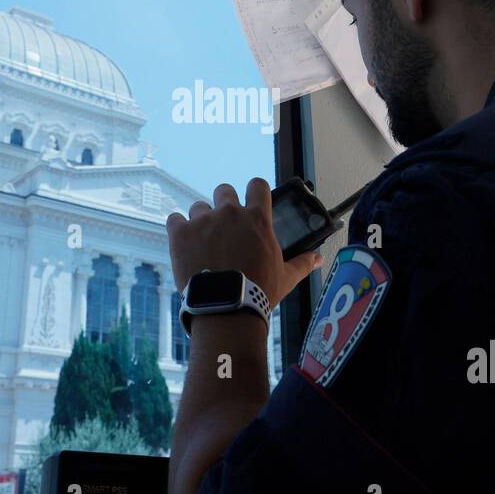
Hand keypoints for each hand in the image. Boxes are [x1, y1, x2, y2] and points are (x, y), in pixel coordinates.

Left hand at [165, 177, 322, 307]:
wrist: (226, 309)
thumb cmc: (259, 292)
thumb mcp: (286, 277)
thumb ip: (303, 262)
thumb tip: (319, 258)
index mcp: (257, 218)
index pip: (257, 184)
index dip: (253, 192)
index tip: (250, 202)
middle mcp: (229, 213)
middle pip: (224, 190)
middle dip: (224, 204)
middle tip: (225, 227)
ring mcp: (203, 221)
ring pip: (199, 207)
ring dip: (201, 220)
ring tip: (203, 243)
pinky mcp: (181, 233)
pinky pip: (174, 219)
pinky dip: (178, 229)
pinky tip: (184, 244)